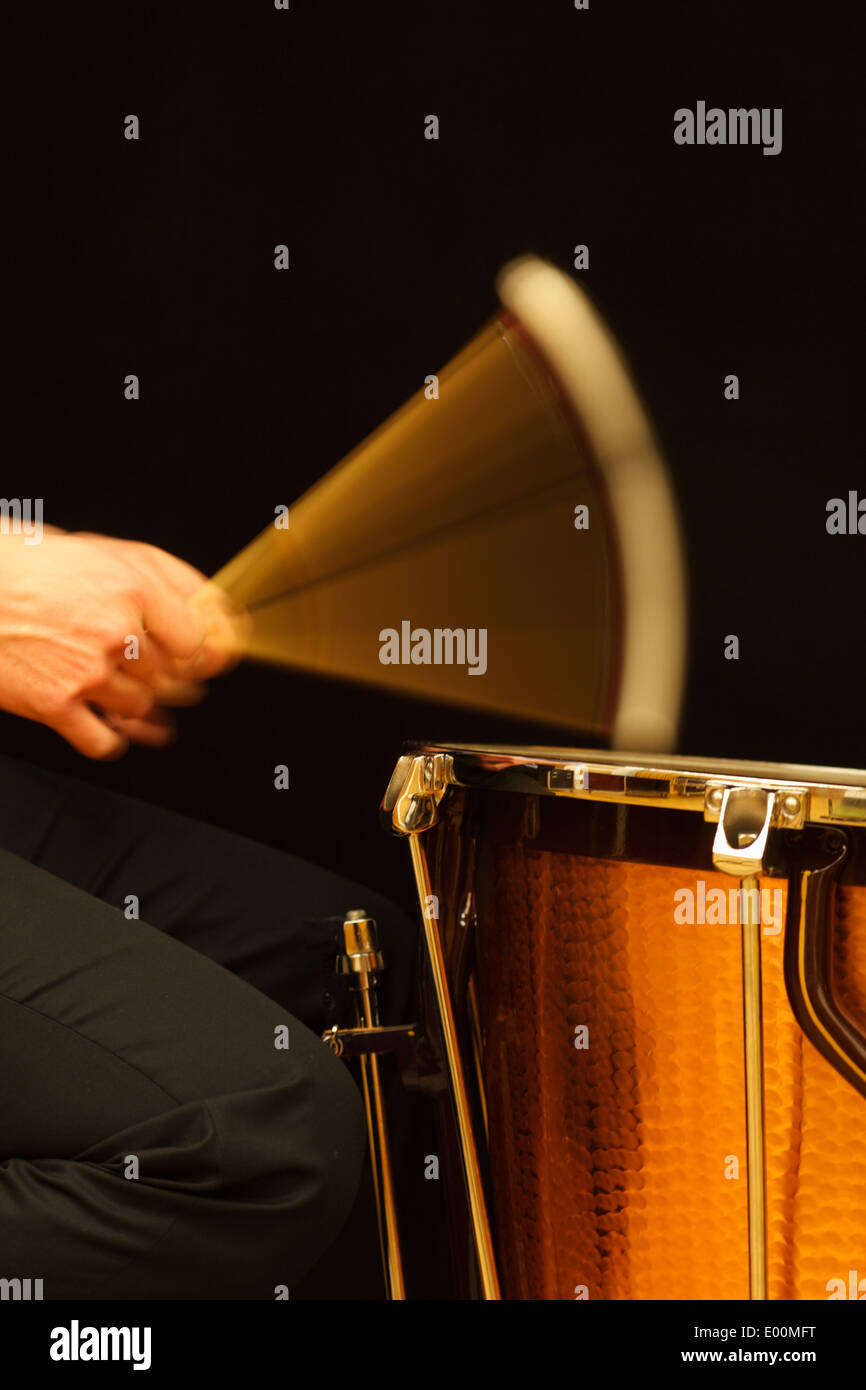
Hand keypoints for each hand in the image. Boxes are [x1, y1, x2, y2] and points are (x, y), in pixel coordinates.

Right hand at [0, 530, 243, 757]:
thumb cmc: (34, 565)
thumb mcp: (110, 550)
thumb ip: (173, 578)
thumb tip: (220, 611)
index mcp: (133, 589)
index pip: (198, 642)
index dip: (202, 654)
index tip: (203, 660)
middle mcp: (115, 631)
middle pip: (172, 678)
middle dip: (168, 678)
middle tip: (154, 670)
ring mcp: (85, 672)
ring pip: (141, 707)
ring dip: (136, 702)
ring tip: (118, 685)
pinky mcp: (54, 704)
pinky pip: (104, 743)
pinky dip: (111, 741)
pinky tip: (105, 723)